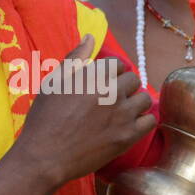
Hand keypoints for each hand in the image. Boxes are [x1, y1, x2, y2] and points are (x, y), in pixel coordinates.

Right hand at [16, 34, 155, 187]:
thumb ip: (75, 58)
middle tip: (112, 99)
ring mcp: (122, 115)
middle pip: (134, 79)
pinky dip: (143, 121)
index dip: (112, 73)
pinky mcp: (128, 137)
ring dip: (136, 102)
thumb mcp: (54, 83)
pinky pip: (150, 121)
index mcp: (94, 76)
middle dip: (124, 86)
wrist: (45, 157)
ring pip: (145, 99)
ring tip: (122, 112)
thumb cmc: (44, 119)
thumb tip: (89, 36)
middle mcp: (112, 92)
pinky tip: (130, 125)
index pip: (119, 64)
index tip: (104, 84)